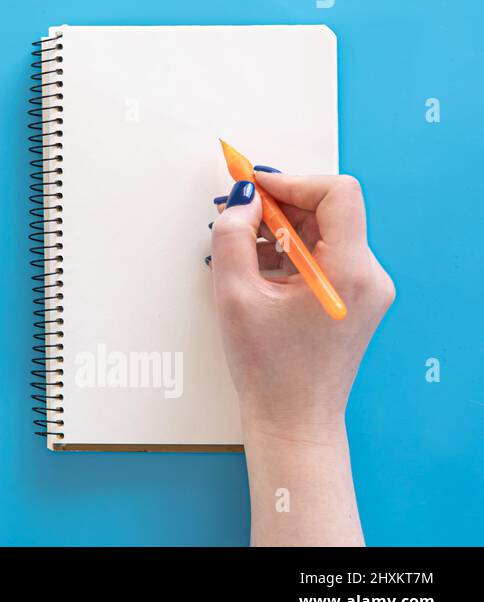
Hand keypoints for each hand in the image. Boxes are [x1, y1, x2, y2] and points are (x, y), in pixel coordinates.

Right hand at [209, 169, 394, 544]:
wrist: (293, 420)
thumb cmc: (268, 369)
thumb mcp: (236, 295)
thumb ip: (233, 236)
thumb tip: (241, 200)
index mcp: (349, 272)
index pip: (337, 194)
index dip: (291, 181)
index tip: (253, 186)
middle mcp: (368, 275)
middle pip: (329, 210)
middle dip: (280, 204)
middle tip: (235, 209)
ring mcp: (365, 287)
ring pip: (325, 231)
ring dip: (281, 228)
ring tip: (239, 244)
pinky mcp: (354, 297)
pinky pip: (324, 254)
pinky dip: (290, 250)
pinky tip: (256, 266)